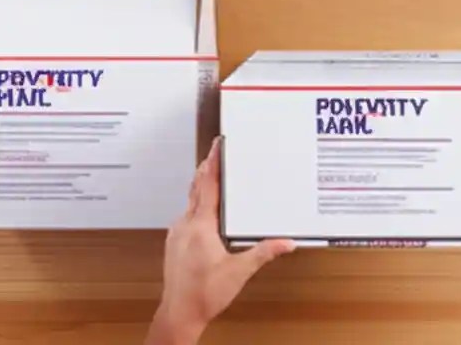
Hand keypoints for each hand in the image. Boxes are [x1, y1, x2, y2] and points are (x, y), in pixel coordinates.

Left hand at [145, 137, 294, 344]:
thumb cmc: (203, 295)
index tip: (217, 147)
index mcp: (200, 226)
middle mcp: (185, 226)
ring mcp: (177, 234)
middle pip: (196, 189)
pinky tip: (206, 213)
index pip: (207, 185)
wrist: (179, 314)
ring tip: (213, 178)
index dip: (213, 163)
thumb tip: (286, 242)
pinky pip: (186, 216)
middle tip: (216, 155)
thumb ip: (264, 253)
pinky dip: (197, 206)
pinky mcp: (175, 244)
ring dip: (202, 188)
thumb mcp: (240, 271)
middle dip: (207, 170)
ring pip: (190, 202)